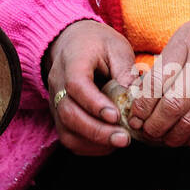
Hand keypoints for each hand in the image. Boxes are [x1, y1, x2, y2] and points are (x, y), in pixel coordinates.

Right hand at [44, 20, 135, 154]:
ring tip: (119, 143)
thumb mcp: (116, 47)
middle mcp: (57, 86)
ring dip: (93, 142)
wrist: (70, 43)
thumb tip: (133, 97)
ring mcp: (56, 104)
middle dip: (97, 131)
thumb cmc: (96, 45)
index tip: (115, 116)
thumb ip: (124, 70)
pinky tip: (108, 144)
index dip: (94, 103)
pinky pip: (69, 138)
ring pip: (66, 131)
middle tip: (124, 139)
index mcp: (72, 63)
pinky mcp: (59, 117)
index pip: (76, 86)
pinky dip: (88, 146)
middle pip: (69, 114)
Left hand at [129, 2, 189, 146]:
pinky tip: (183, 138)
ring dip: (171, 137)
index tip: (135, 115)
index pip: (158, 82)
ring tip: (161, 138)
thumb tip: (142, 94)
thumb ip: (167, 60)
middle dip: (153, 126)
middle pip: (173, 106)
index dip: (142, 105)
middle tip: (145, 131)